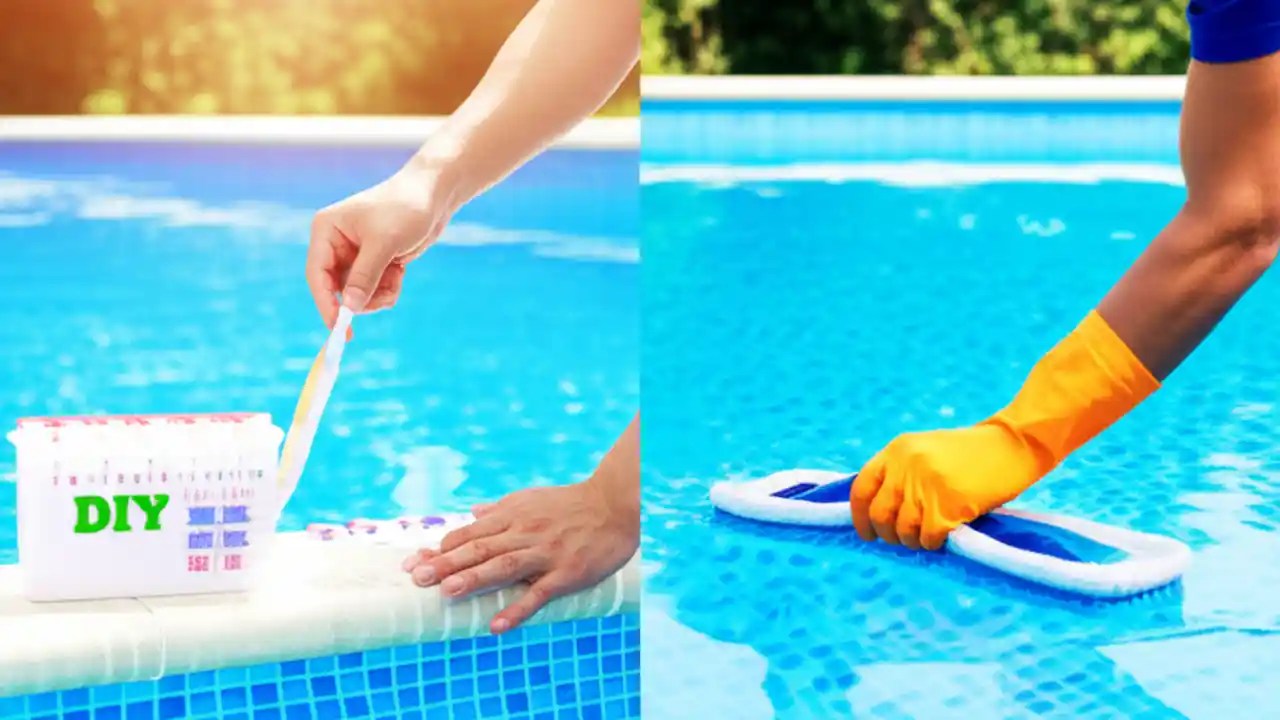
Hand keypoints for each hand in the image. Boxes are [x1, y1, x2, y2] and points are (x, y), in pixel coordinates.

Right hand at [305, 157, 458, 327]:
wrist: (435, 195)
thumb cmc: (406, 209)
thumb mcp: (384, 244)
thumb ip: (365, 277)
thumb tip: (349, 308)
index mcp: (327, 230)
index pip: (317, 273)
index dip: (326, 302)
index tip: (339, 326)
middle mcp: (336, 243)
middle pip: (336, 288)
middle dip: (361, 298)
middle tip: (383, 300)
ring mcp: (355, 254)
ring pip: (356, 293)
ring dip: (377, 294)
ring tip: (396, 278)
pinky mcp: (373, 262)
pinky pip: (373, 289)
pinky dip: (387, 289)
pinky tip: (400, 273)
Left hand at [402, 479, 638, 633]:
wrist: (616, 505)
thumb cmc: (572, 504)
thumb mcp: (532, 498)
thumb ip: (501, 509)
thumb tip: (473, 512)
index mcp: (513, 515)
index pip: (469, 533)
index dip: (441, 548)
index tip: (414, 562)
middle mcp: (524, 532)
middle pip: (480, 549)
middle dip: (446, 563)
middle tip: (418, 577)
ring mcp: (545, 553)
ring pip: (504, 566)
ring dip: (474, 579)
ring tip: (447, 592)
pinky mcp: (567, 572)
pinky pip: (538, 593)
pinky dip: (517, 609)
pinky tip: (497, 625)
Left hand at [851, 422, 1044, 550]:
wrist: (1012, 445)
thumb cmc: (971, 453)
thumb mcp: (925, 450)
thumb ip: (900, 472)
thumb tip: (879, 513)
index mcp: (897, 450)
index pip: (862, 488)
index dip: (860, 516)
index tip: (867, 533)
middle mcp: (906, 466)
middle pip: (880, 514)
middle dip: (888, 534)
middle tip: (901, 540)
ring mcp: (926, 486)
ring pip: (903, 530)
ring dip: (912, 541)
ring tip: (925, 537)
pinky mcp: (948, 505)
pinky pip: (928, 538)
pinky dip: (933, 543)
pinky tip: (943, 536)